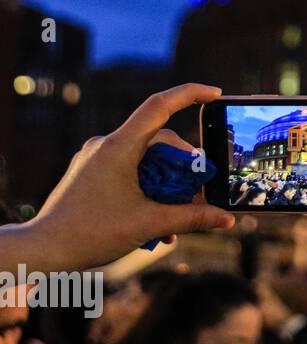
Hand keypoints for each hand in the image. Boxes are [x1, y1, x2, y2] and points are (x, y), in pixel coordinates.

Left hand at [4, 84, 235, 272]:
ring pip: (145, 159)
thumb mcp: (149, 224)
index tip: (215, 94)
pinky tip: (156, 219)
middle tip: (199, 191)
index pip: (159, 106)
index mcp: (119, 147)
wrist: (43, 250)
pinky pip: (130, 171)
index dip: (190, 94)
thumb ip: (192, 217)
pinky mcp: (92, 173)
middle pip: (159, 141)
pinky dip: (148, 189)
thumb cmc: (89, 233)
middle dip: (183, 165)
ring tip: (175, 215)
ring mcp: (97, 159)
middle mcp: (106, 145)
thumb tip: (227, 217)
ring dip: (166, 183)